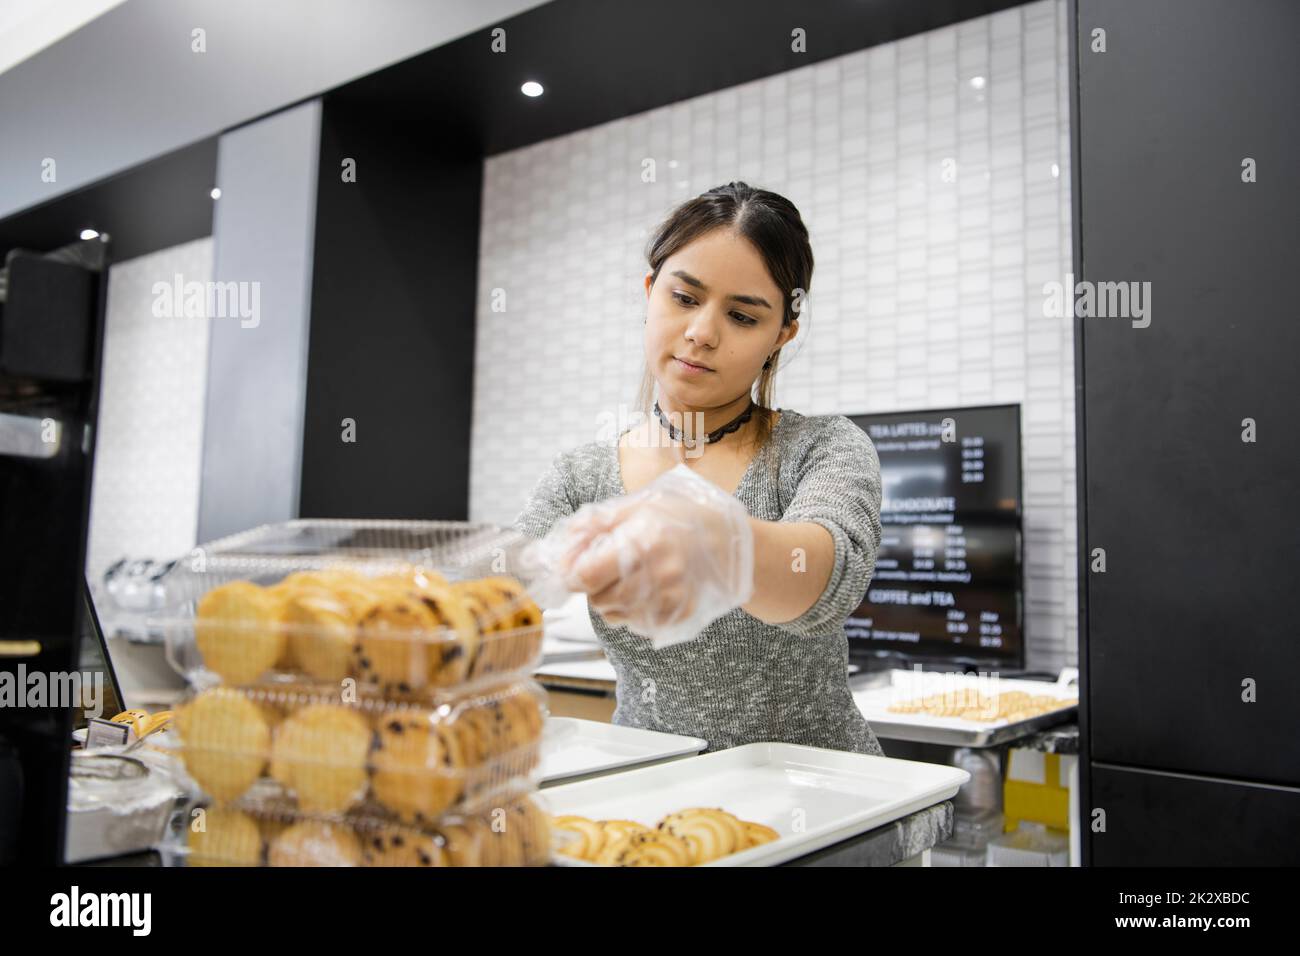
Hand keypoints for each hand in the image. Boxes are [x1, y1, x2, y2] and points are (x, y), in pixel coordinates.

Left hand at [536, 464, 754, 648]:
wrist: (732, 542)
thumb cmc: (684, 517)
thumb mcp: (641, 504)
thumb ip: (599, 522)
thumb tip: (564, 541)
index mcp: (643, 543)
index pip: (586, 577)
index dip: (573, 574)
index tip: (574, 568)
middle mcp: (657, 576)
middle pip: (597, 600)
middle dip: (593, 587)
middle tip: (607, 568)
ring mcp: (671, 600)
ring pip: (614, 615)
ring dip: (611, 600)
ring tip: (629, 577)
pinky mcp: (679, 617)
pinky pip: (637, 624)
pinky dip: (633, 611)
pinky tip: (646, 591)